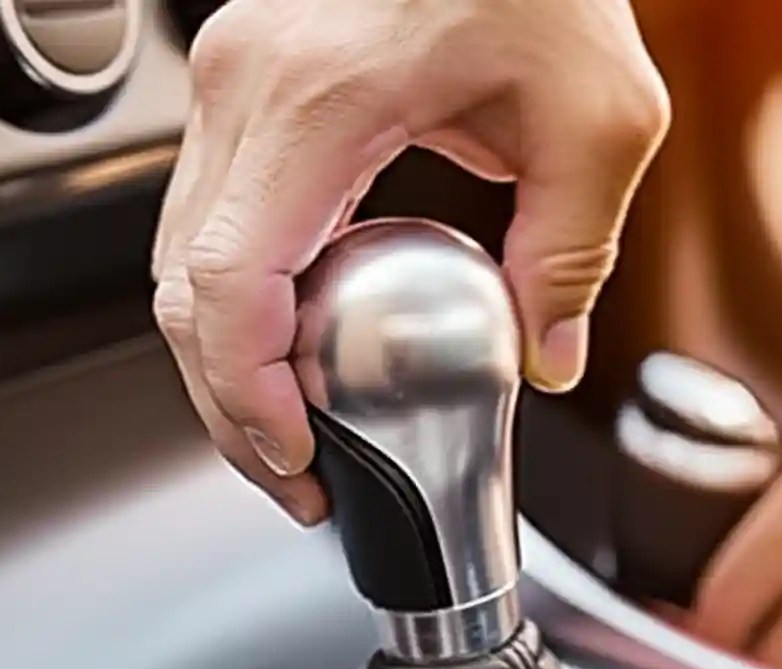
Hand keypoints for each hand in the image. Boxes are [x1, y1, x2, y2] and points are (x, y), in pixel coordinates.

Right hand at [152, 0, 669, 522]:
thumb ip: (572, 252)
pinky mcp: (249, 91)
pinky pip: (214, 220)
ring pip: (183, 259)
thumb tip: (545, 356)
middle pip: (184, 288)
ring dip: (226, 358)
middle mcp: (246, 89)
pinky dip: (240, 300)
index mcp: (319, 99)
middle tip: (295, 470)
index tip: (296, 453)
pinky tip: (291, 343)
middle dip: (229, 403)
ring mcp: (234, 86)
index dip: (246, 393)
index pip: (228, 281)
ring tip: (292, 426)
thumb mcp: (597, 118)